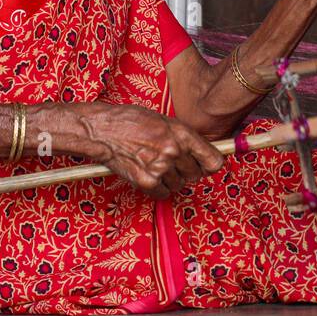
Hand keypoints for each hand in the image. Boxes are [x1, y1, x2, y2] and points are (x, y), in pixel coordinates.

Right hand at [84, 102, 224, 199]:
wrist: (102, 130)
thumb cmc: (131, 121)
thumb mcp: (165, 121)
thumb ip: (185, 138)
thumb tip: (202, 153)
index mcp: (182, 134)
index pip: (214, 161)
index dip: (210, 165)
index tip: (205, 165)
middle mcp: (174, 151)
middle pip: (196, 175)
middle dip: (186, 171)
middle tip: (171, 162)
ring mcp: (161, 168)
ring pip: (179, 185)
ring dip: (170, 179)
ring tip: (155, 164)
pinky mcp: (146, 182)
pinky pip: (163, 193)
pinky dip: (158, 188)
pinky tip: (147, 174)